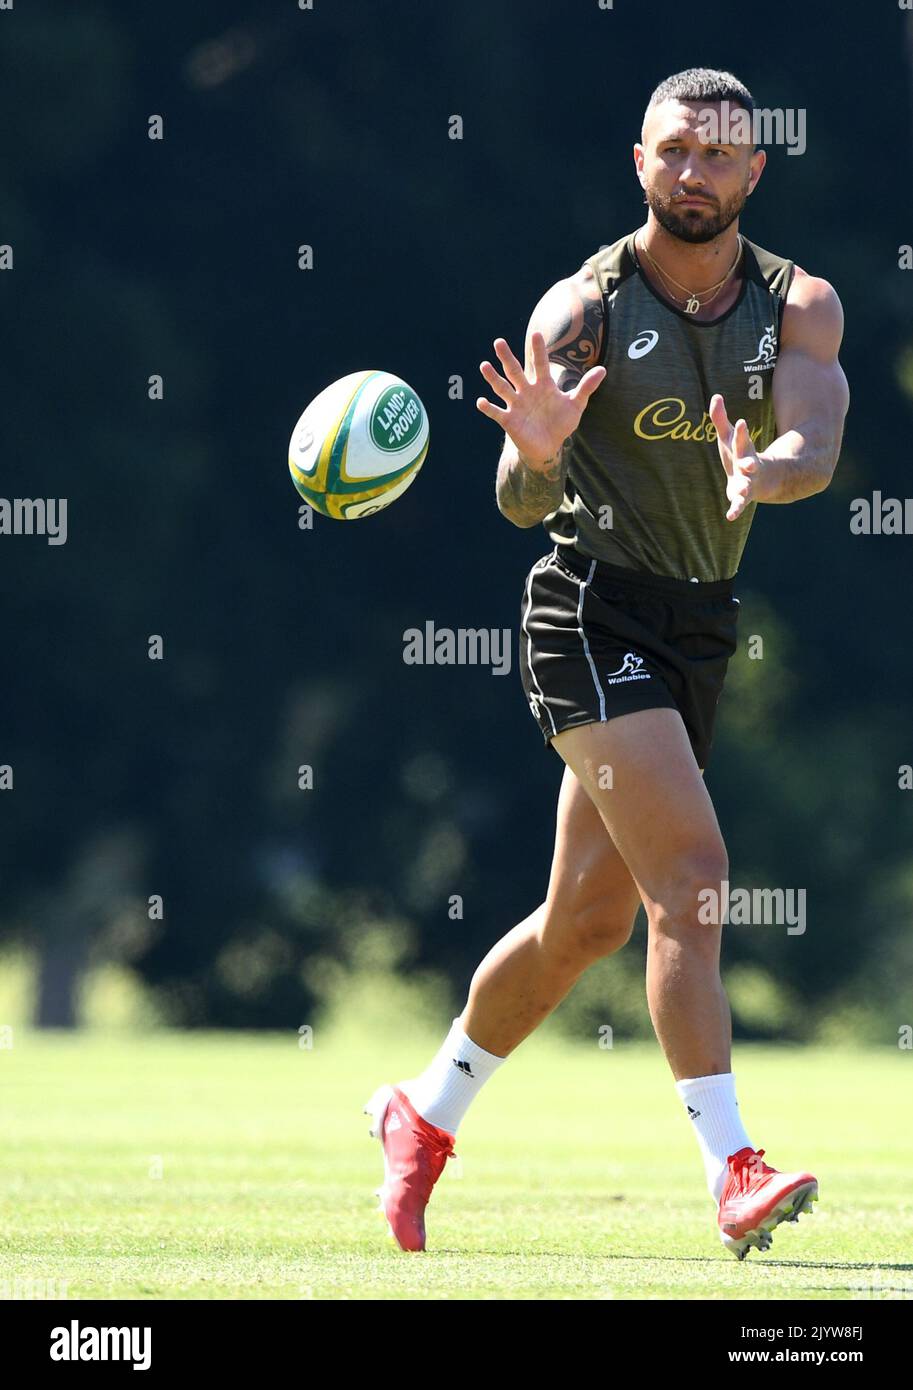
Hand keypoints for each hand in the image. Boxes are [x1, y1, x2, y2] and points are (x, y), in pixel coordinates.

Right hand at [476, 332, 605, 467]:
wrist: (549, 446)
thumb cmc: (561, 423)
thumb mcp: (576, 405)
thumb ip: (586, 387)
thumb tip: (603, 370)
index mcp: (543, 385)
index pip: (540, 364)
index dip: (538, 350)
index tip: (536, 333)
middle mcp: (526, 391)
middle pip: (515, 371)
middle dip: (507, 358)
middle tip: (498, 342)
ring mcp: (516, 405)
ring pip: (502, 388)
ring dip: (493, 378)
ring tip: (484, 366)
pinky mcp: (509, 421)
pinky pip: (496, 413)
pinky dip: (488, 408)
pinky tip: (480, 401)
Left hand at [709, 394, 768, 520]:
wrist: (761, 479)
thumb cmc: (739, 455)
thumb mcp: (729, 437)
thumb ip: (720, 419)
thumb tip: (715, 396)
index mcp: (744, 450)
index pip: (742, 440)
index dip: (741, 432)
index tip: (741, 422)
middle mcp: (748, 466)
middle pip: (748, 462)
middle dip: (749, 462)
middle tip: (748, 464)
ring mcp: (748, 482)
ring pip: (747, 485)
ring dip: (745, 488)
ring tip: (743, 490)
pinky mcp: (742, 497)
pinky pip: (739, 504)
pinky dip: (735, 510)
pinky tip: (730, 516)